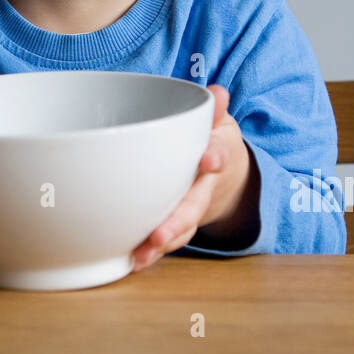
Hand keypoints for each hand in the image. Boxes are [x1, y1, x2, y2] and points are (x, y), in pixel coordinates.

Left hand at [130, 85, 254, 271]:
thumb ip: (215, 109)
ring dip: (161, 244)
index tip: (210, 159)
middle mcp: (203, 186)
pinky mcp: (176, 222)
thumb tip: (218, 92)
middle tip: (160, 235)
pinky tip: (131, 261)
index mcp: (214, 154)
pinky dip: (151, 252)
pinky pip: (167, 239)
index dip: (215, 156)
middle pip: (194, 205)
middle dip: (178, 220)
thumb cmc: (210, 141)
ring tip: (141, 256)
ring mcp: (190, 208)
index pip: (218, 153)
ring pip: (180, 229)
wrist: (222, 173)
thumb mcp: (217, 121)